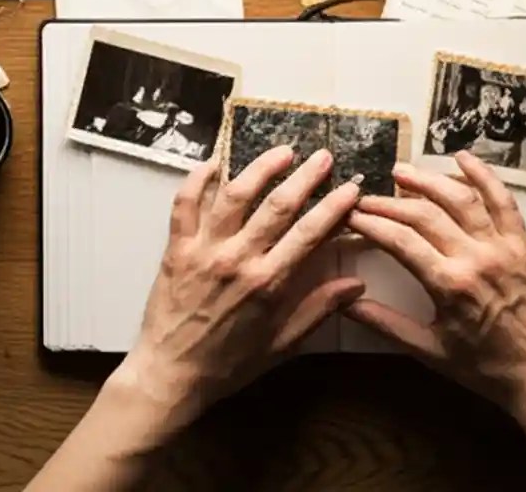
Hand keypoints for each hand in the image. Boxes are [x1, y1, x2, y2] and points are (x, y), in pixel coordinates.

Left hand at [107, 145, 365, 437]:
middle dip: (306, 176)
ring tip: (282, 151)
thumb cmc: (228, 365)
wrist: (170, 375)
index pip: (310, 233)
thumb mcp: (281, 345)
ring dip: (261, 168)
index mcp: (269, 283)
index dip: (334, 206)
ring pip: (234, 195)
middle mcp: (238, 259)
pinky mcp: (175, 249)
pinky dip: (197, 179)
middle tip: (324, 156)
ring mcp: (204, 250)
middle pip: (278, 205)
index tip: (351, 187)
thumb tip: (356, 285)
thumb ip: (318, 310)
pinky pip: (184, 204)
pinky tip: (214, 162)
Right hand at [343, 151, 525, 430]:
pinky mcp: (523, 244)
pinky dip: (484, 176)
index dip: (372, 223)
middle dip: (390, 203)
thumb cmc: (484, 368)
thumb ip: (385, 324)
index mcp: (450, 285)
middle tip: (366, 198)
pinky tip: (462, 158)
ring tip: (401, 172)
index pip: (400, 240)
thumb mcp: (429, 351)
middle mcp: (476, 258)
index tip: (351, 216)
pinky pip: (504, 201)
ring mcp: (503, 247)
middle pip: (425, 215)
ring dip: (429, 180)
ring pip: (461, 199)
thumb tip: (344, 302)